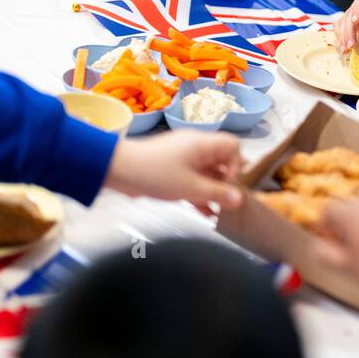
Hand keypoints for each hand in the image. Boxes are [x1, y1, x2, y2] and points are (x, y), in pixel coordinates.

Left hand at [106, 131, 245, 207]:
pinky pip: (193, 179)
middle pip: (222, 161)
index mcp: (203, 144)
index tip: (229, 186)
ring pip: (207, 173)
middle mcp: (196, 147)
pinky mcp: (173, 169)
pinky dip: (200, 193)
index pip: (233, 147)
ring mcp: (184, 157)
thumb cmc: (157, 174)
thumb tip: (240, 199)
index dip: (237, 166)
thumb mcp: (190, 187)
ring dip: (214, 191)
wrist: (119, 170)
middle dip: (227, 182)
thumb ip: (217, 193)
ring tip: (220, 213)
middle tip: (229, 202)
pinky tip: (206, 213)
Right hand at [334, 0, 358, 57]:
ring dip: (342, 34)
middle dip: (348, 28)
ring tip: (346, 49)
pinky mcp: (353, 23)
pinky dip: (340, 37)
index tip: (355, 21)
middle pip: (352, 11)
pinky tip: (344, 49)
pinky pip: (341, 27)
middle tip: (351, 45)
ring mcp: (358, 13)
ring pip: (344, 19)